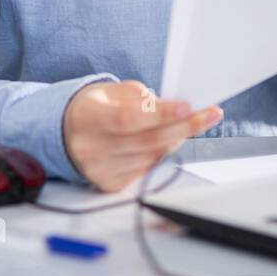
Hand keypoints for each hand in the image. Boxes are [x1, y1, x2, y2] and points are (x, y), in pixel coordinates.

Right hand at [62, 80, 222, 192]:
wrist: (67, 133)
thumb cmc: (95, 108)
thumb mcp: (111, 91)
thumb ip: (140, 97)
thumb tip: (173, 108)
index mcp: (86, 117)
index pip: (128, 118)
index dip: (161, 114)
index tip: (188, 107)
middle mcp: (90, 148)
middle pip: (146, 141)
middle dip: (183, 127)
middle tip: (209, 115)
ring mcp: (99, 170)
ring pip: (152, 157)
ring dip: (175, 139)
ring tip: (186, 123)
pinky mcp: (109, 185)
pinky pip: (147, 168)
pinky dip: (161, 153)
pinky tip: (165, 140)